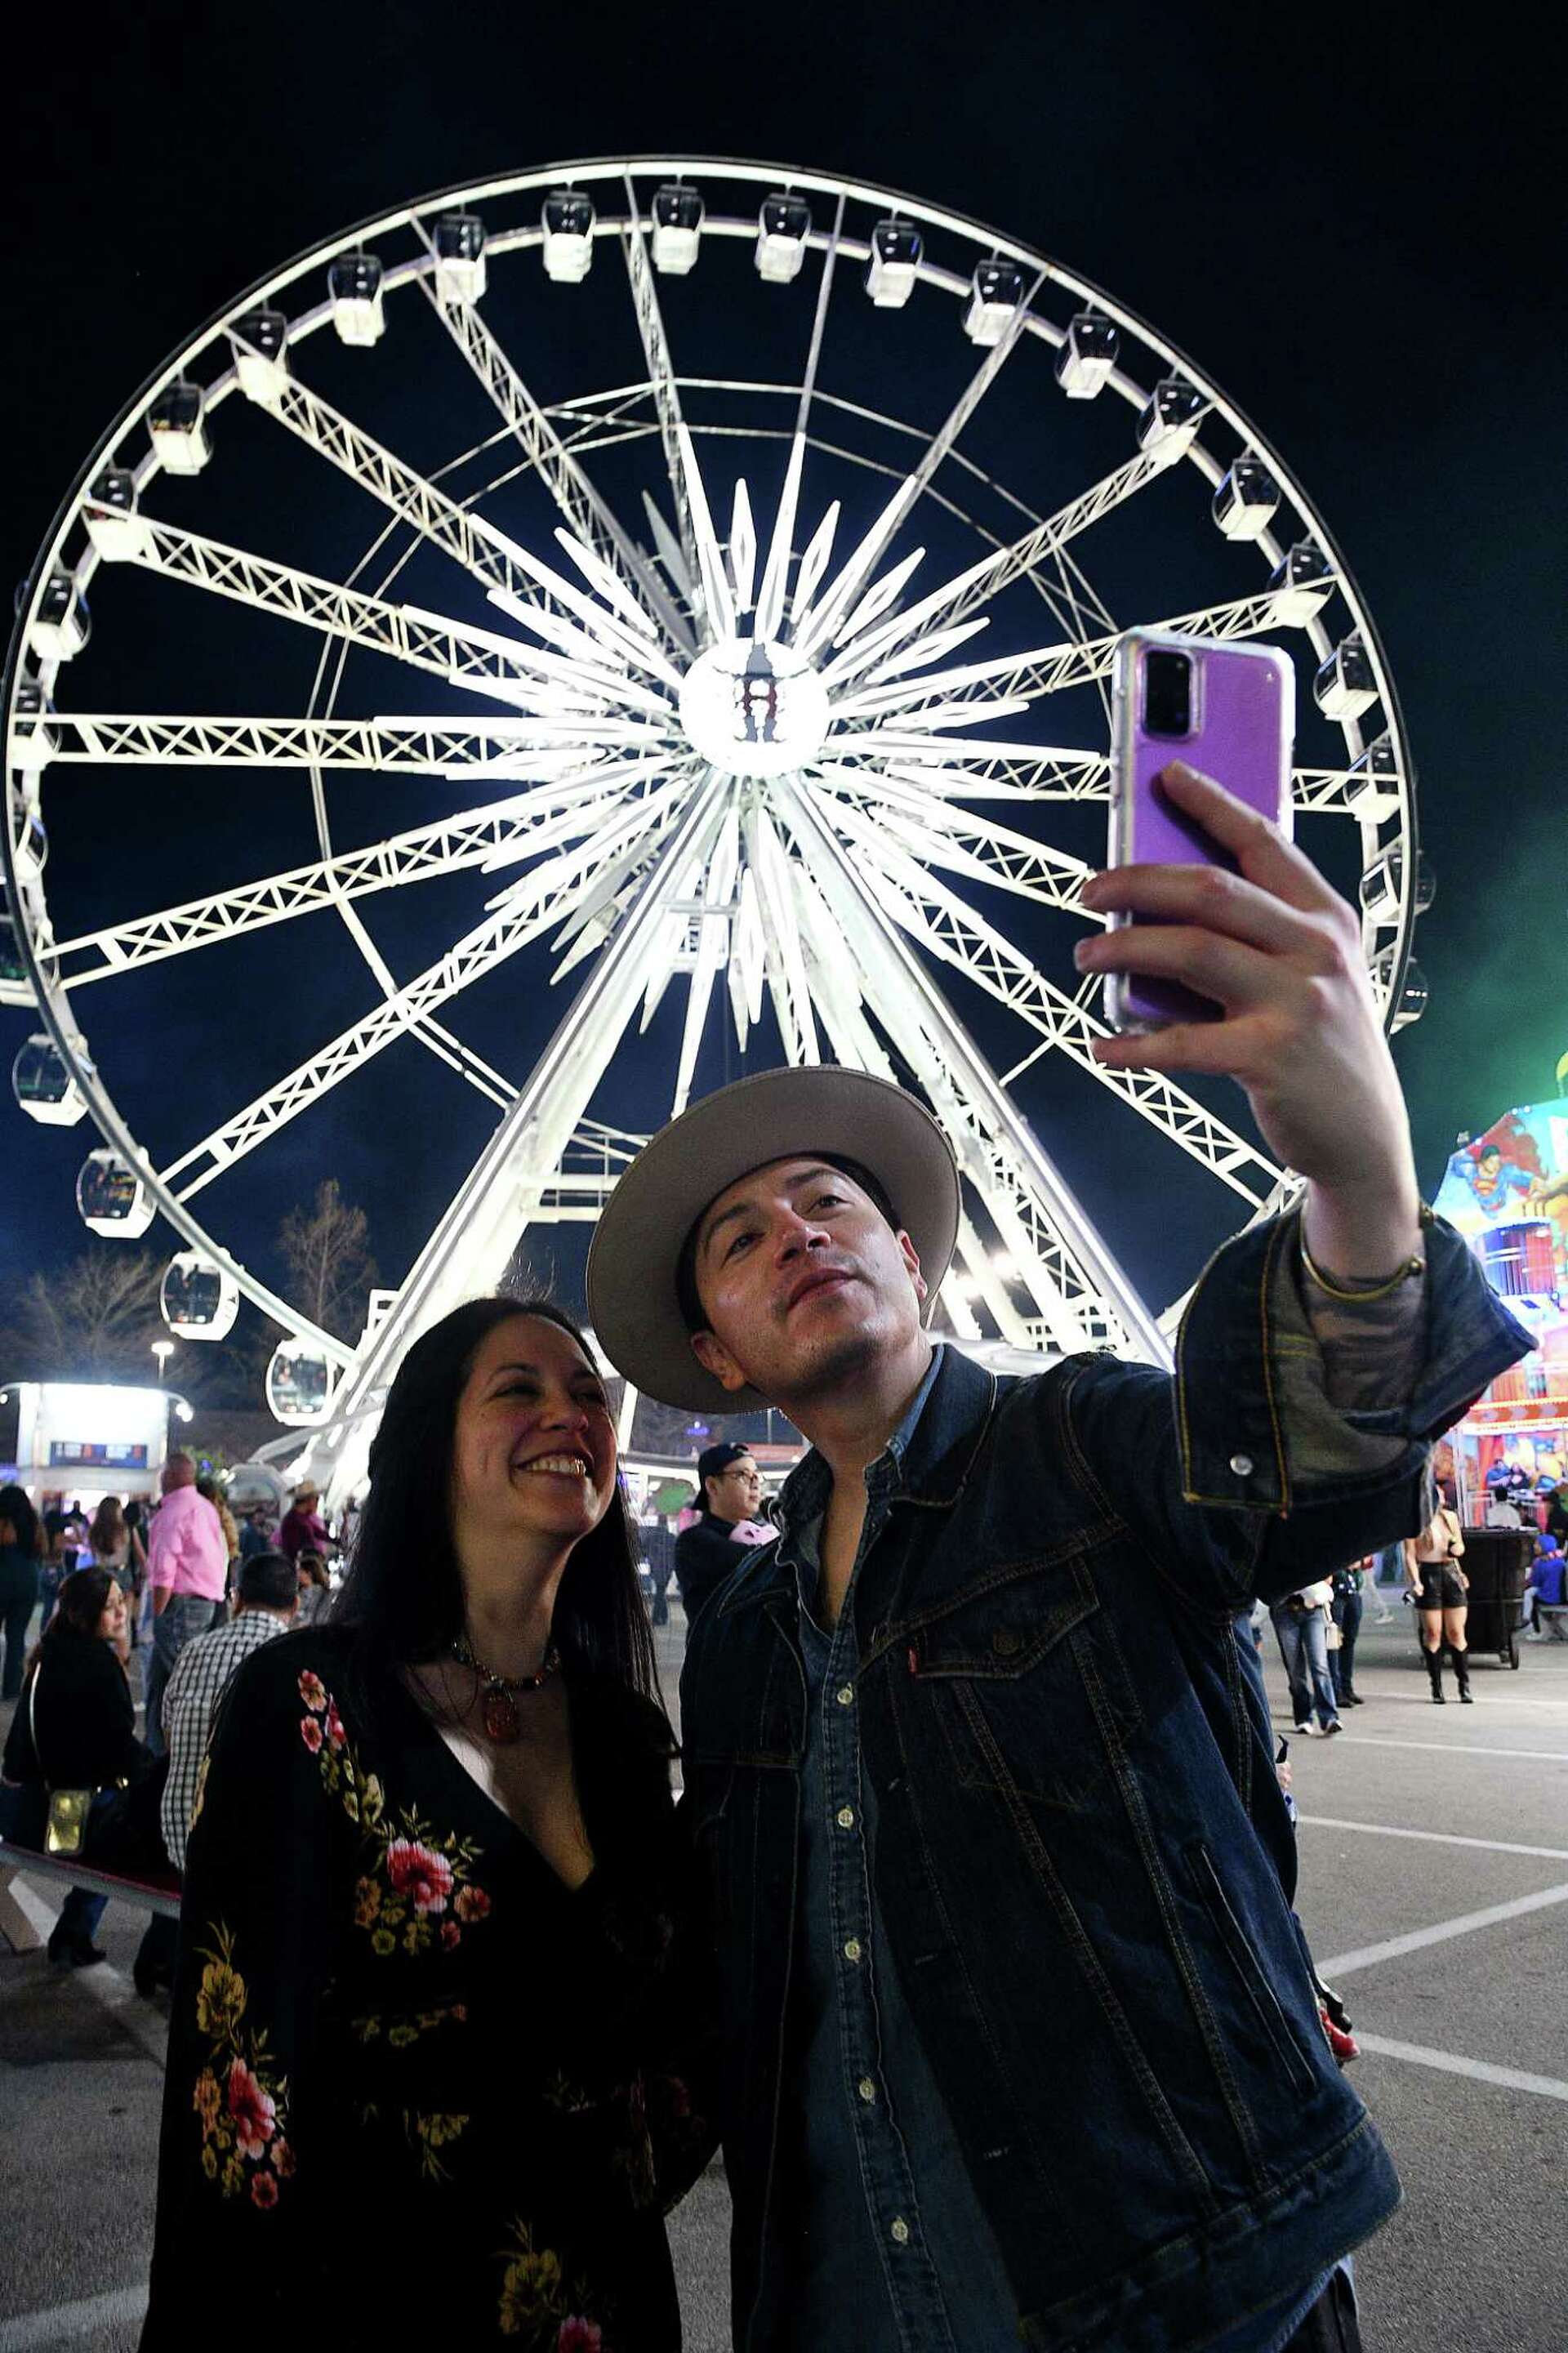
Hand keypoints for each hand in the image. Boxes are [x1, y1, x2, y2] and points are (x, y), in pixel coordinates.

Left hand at [1076, 764, 1419, 1226]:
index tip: (1167, 776)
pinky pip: (1184, 1041)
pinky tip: (1104, 1047)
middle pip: (1212, 890)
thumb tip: (1157, 907)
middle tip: (1089, 892)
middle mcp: (1317, 950)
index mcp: (1326, 919)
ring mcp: (1298, 1002)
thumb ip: (1254, 939)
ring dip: (1123, 949)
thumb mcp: (1309, 977)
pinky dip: (1135, 1045)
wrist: (1362, 1135)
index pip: (1264, 842)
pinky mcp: (1272, 1057)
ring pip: (1192, 950)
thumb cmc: (1319, 1046)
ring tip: (1086, 956)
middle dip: (1139, 881)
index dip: (1213, 804)